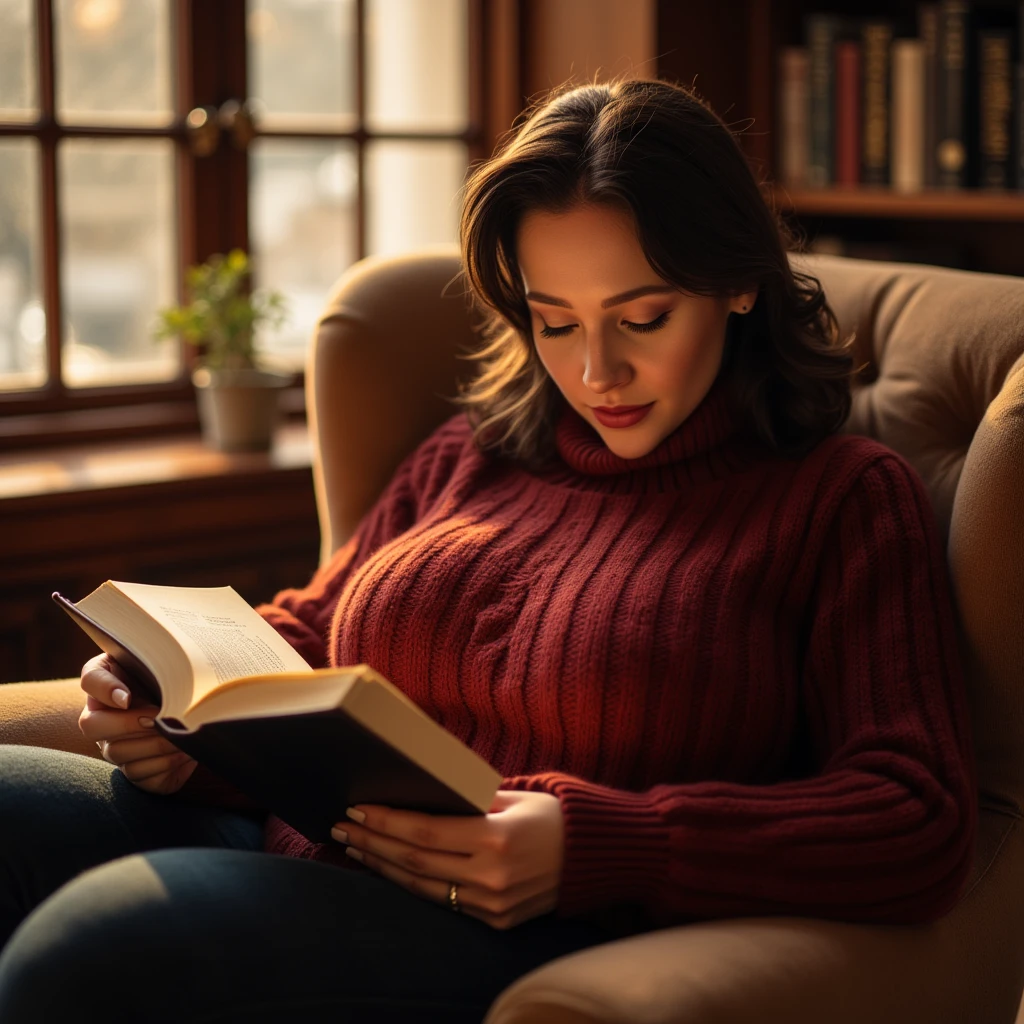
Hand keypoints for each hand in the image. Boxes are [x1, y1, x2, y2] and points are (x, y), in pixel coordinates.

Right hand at [78, 652, 197, 795]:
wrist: (197, 709)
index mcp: (109, 683)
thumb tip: (139, 689)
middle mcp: (102, 719)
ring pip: (118, 754)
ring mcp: (115, 748)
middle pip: (92, 725)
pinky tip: (186, 752)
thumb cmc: (179, 681)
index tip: (128, 697)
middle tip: (161, 719)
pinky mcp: (137, 773)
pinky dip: (166, 766)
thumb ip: (156, 659)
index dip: (105, 689)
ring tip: (182, 735)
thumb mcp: (167, 662)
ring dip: (154, 745)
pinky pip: (141, 778)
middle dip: (129, 724)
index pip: (91, 679)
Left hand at [330, 790, 564, 929]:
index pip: (424, 833)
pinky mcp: (496, 921)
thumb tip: (421, 792)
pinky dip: (412, 884)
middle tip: (341, 827)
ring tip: (356, 846)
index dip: (386, 822)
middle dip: (372, 842)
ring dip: (383, 866)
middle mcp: (491, 877)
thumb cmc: (554, 816)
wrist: (596, 857)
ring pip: (422, 887)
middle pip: (414, 862)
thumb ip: (469, 799)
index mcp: (496, 839)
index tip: (356, 809)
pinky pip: (444, 901)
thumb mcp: (514, 796)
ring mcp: (492, 904)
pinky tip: (391, 868)